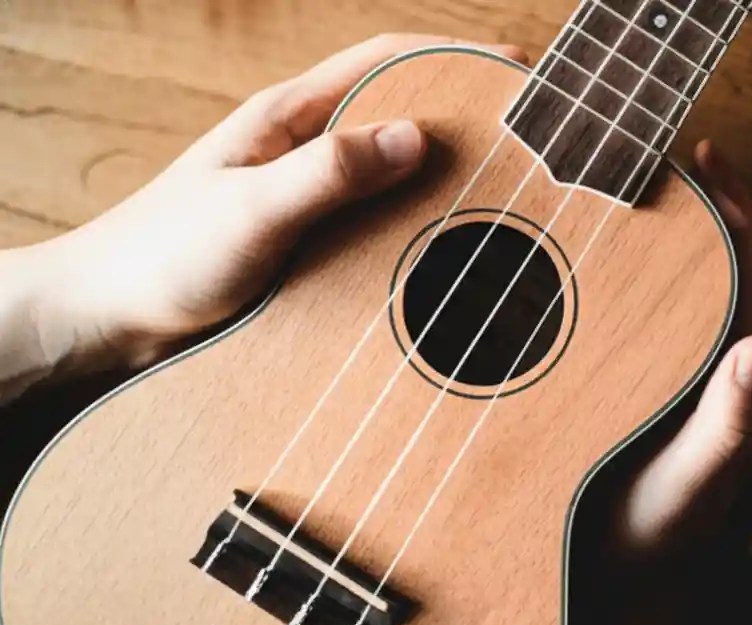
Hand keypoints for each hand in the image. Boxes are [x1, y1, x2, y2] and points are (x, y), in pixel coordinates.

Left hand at [7, 34, 525, 371]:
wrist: (103, 323)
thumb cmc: (159, 258)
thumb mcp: (250, 211)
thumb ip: (328, 174)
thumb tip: (415, 138)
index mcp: (288, 117)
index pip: (387, 61)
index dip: (456, 58)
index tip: (518, 74)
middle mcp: (303, 147)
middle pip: (400, 112)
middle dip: (465, 118)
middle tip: (531, 143)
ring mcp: (307, 196)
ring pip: (393, 172)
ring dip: (444, 178)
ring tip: (508, 195)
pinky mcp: (308, 242)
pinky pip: (378, 222)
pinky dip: (418, 226)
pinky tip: (449, 252)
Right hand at [583, 142, 751, 624]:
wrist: (610, 596)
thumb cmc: (651, 545)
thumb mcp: (690, 486)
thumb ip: (727, 425)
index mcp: (740, 387)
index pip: (750, 276)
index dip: (734, 212)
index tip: (707, 157)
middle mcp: (718, 377)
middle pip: (719, 270)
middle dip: (698, 208)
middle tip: (657, 153)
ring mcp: (679, 385)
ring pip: (680, 292)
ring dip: (661, 239)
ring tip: (623, 189)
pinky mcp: (643, 398)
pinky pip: (642, 323)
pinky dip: (621, 282)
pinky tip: (581, 262)